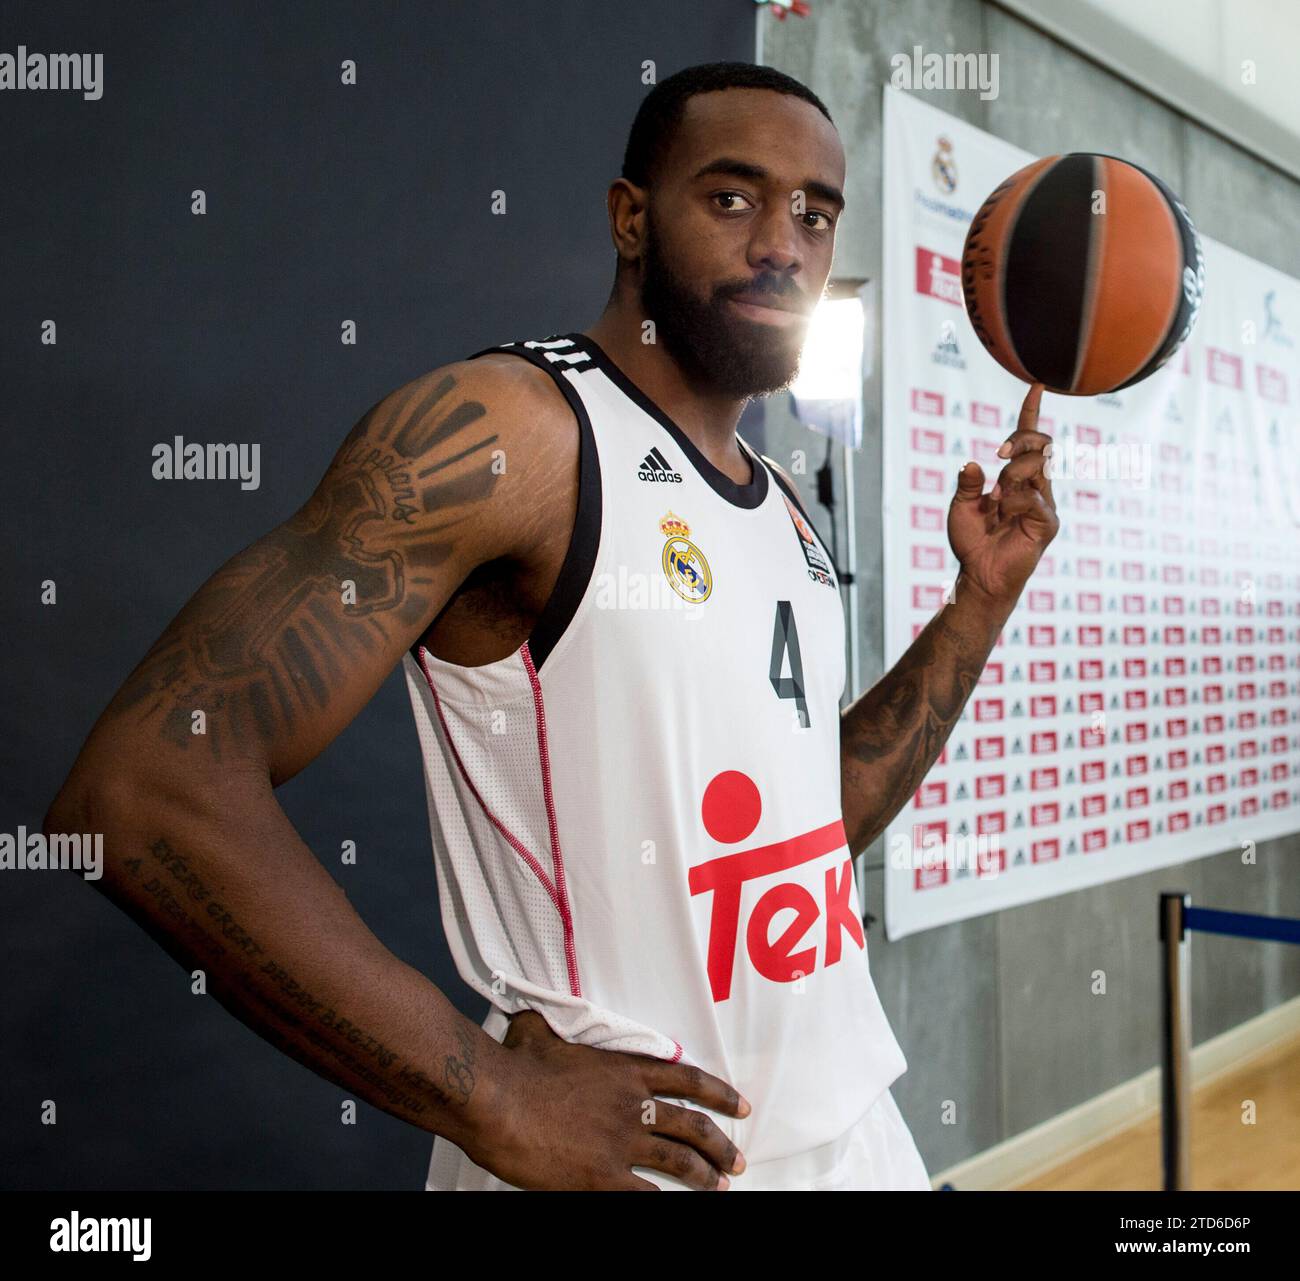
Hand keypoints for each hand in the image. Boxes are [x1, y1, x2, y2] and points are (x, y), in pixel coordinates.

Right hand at [464, 1010, 749, 1189]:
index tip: (739, 1106)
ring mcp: (620, 1142)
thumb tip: (533, 1014)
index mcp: (624, 1070)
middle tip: (736, 1161)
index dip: (719, 1094)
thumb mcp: (538, 1031)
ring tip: (718, 1185)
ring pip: (679, 1162)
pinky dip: (664, 1202)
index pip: (687, 1079)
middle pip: (692, 1126)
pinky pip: (646, 1196)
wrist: (496, 1099)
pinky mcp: (601, 1177)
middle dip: (720, 1145)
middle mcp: (632, 1105)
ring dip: (704, 1176)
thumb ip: (547, 1025)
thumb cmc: (514, 1064)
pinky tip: (673, 1206)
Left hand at [948, 381, 1059, 607]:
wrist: (978, 575)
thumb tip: (973, 462)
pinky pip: (1033, 498)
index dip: (1031, 412)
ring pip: (1040, 466)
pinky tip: (1002, 515)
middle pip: (1043, 445)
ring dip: (1011, 475)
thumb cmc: (972, 542)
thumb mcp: (960, 506)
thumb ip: (967, 483)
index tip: (1035, 386)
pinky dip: (1013, 501)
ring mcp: (1044, 504)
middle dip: (1020, 440)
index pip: (1029, 441)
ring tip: (995, 499)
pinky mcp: (1047, 523)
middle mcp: (1035, 487)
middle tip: (998, 454)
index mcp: (1016, 479)